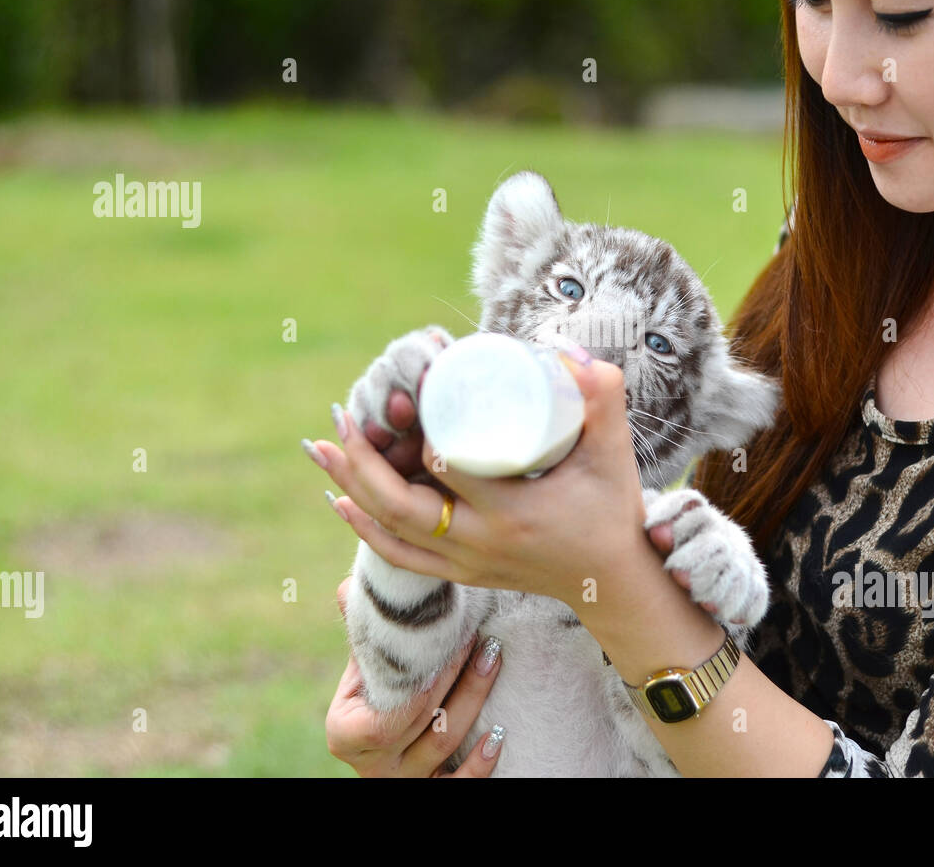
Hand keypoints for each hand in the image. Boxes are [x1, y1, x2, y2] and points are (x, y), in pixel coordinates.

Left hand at [306, 348, 647, 607]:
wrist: (611, 582)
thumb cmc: (612, 511)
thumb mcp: (613, 454)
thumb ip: (603, 398)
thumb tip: (569, 351)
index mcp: (511, 512)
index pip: (448, 469)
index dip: (420, 434)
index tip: (408, 394)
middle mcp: (479, 544)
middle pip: (399, 505)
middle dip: (360, 462)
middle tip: (340, 418)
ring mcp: (466, 563)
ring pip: (390, 531)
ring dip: (350, 488)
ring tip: (320, 449)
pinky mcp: (461, 574)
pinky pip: (398, 556)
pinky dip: (364, 529)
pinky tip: (340, 500)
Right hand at [325, 577, 505, 776]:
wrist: (383, 743)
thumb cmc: (374, 697)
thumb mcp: (363, 670)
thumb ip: (364, 634)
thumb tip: (350, 584)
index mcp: (346, 732)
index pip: (384, 717)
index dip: (416, 686)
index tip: (438, 646)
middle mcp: (372, 765)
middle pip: (421, 723)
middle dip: (453, 677)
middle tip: (478, 636)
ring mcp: (402, 782)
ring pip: (443, 745)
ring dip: (473, 699)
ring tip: (493, 659)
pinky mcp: (431, 793)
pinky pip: (459, 786)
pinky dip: (479, 763)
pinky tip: (499, 734)